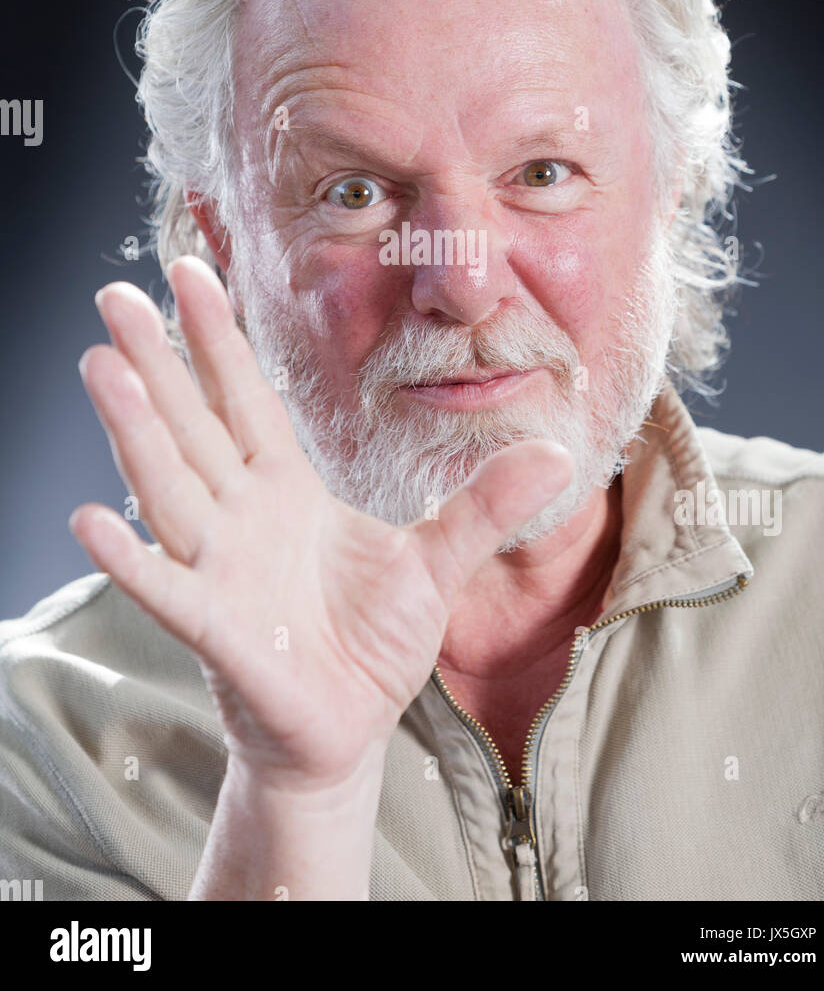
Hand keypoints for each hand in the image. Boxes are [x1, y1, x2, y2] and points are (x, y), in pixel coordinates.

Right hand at [71, 257, 573, 790]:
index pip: (244, 397)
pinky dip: (131, 561)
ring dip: (137, 431)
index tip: (191, 269)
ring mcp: (222, 570)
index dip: (218, 337)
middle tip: (114, 294)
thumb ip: (484, 505)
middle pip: (192, 424)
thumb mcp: (437, 563)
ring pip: (171, 487)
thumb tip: (555, 450)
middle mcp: (240, 518)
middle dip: (156, 360)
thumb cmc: (371, 644)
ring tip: (105, 367)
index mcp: (283, 489)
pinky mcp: (220, 632)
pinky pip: (169, 591)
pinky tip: (91, 521)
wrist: (347, 732)